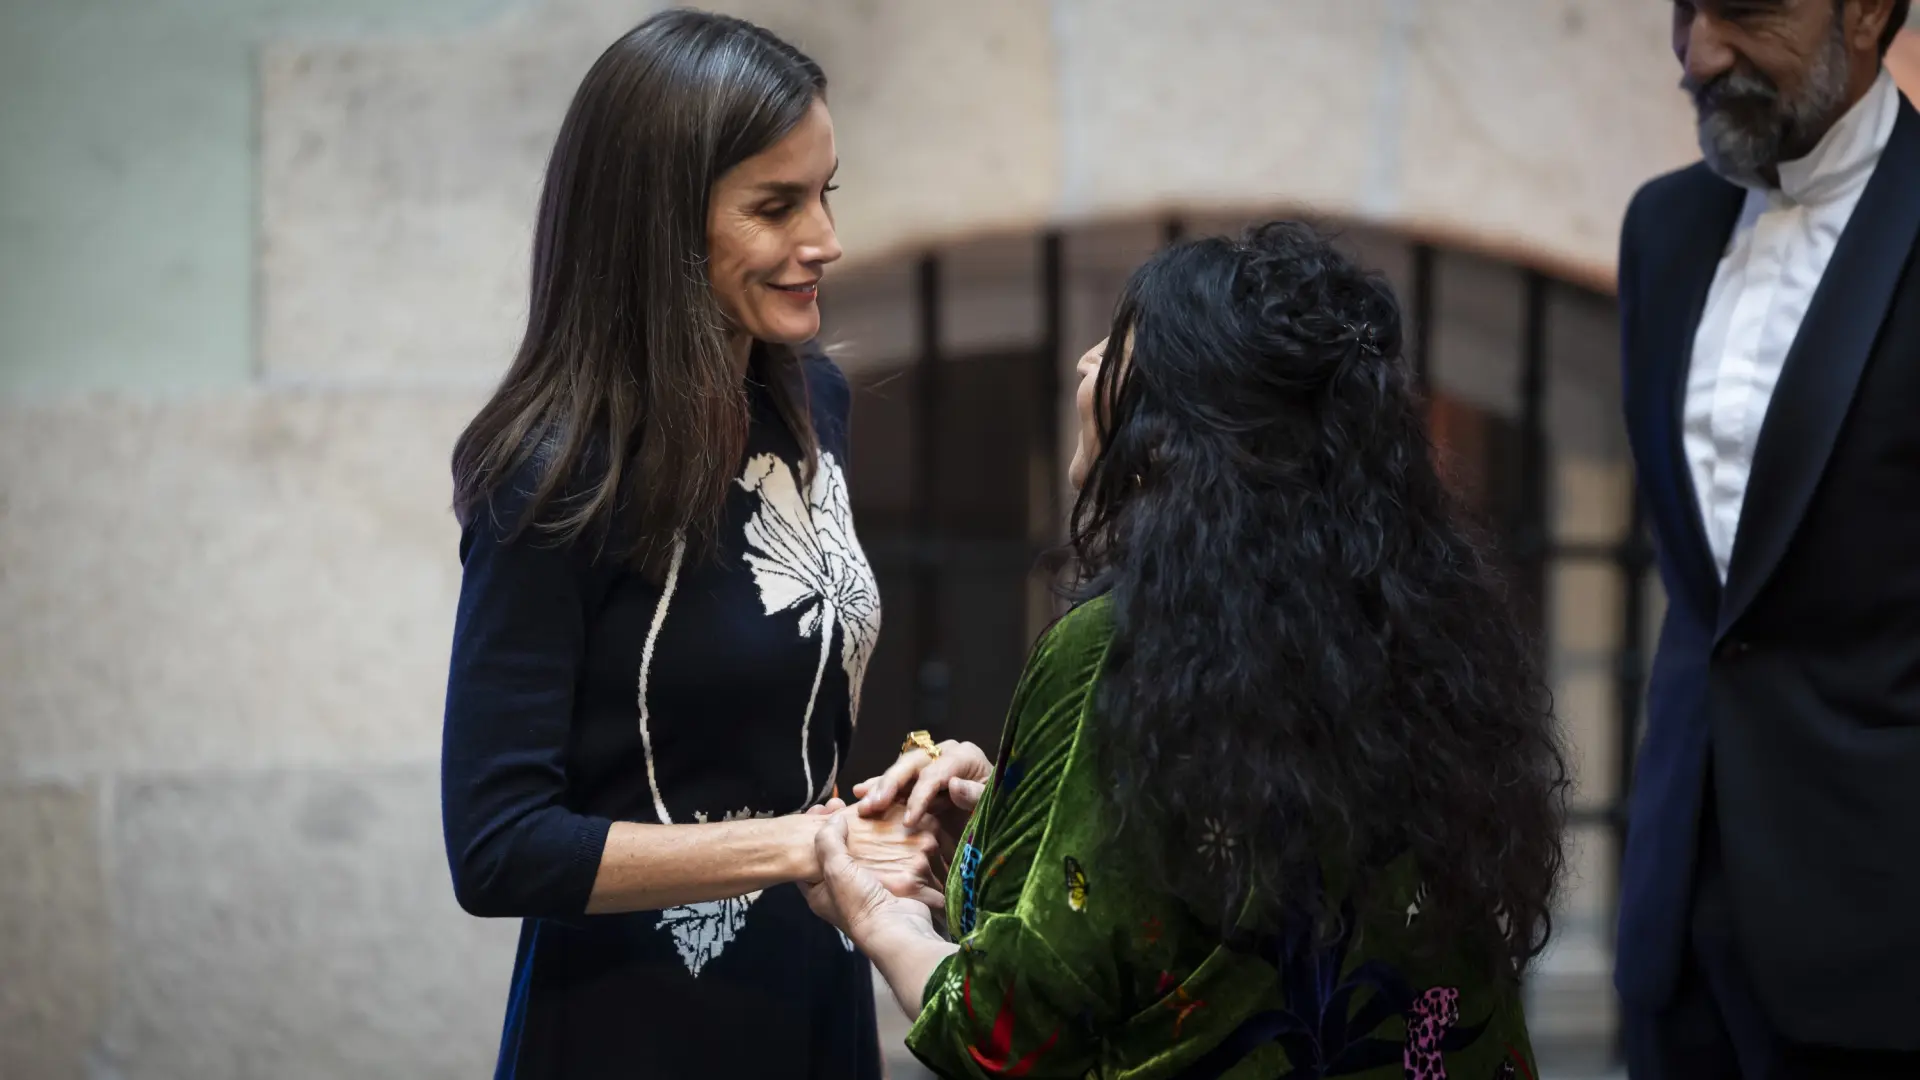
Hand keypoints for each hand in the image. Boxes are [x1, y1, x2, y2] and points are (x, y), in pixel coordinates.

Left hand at [803, 812, 938, 944]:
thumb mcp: (834, 870)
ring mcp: (870, 884)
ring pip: (862, 850)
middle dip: (837, 826)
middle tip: (839, 804)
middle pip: (836, 850)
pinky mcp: (894, 880)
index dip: (810, 830)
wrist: (900, 931)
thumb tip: (834, 818)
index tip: (819, 809)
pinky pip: (888, 853)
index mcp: (820, 889)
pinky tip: (885, 820)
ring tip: (862, 808)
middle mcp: (843, 887)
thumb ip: (827, 841)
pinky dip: (886, 837)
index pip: (807, 854)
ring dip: (862, 829)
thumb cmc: (860, 906)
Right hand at [854, 740, 991, 854]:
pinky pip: (900, 780)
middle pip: (911, 765)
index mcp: (964, 755)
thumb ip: (976, 795)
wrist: (1003, 810)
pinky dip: (882, 786)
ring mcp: (932, 762)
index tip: (908, 821)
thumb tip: (953, 785)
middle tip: (871, 804)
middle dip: (889, 785)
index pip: (934, 774)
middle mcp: (945, 753)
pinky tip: (862, 791)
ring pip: (901, 771)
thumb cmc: (1000, 806)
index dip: (919, 797)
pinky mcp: (923, 775)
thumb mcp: (993, 803)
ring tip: (861, 801)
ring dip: (879, 786)